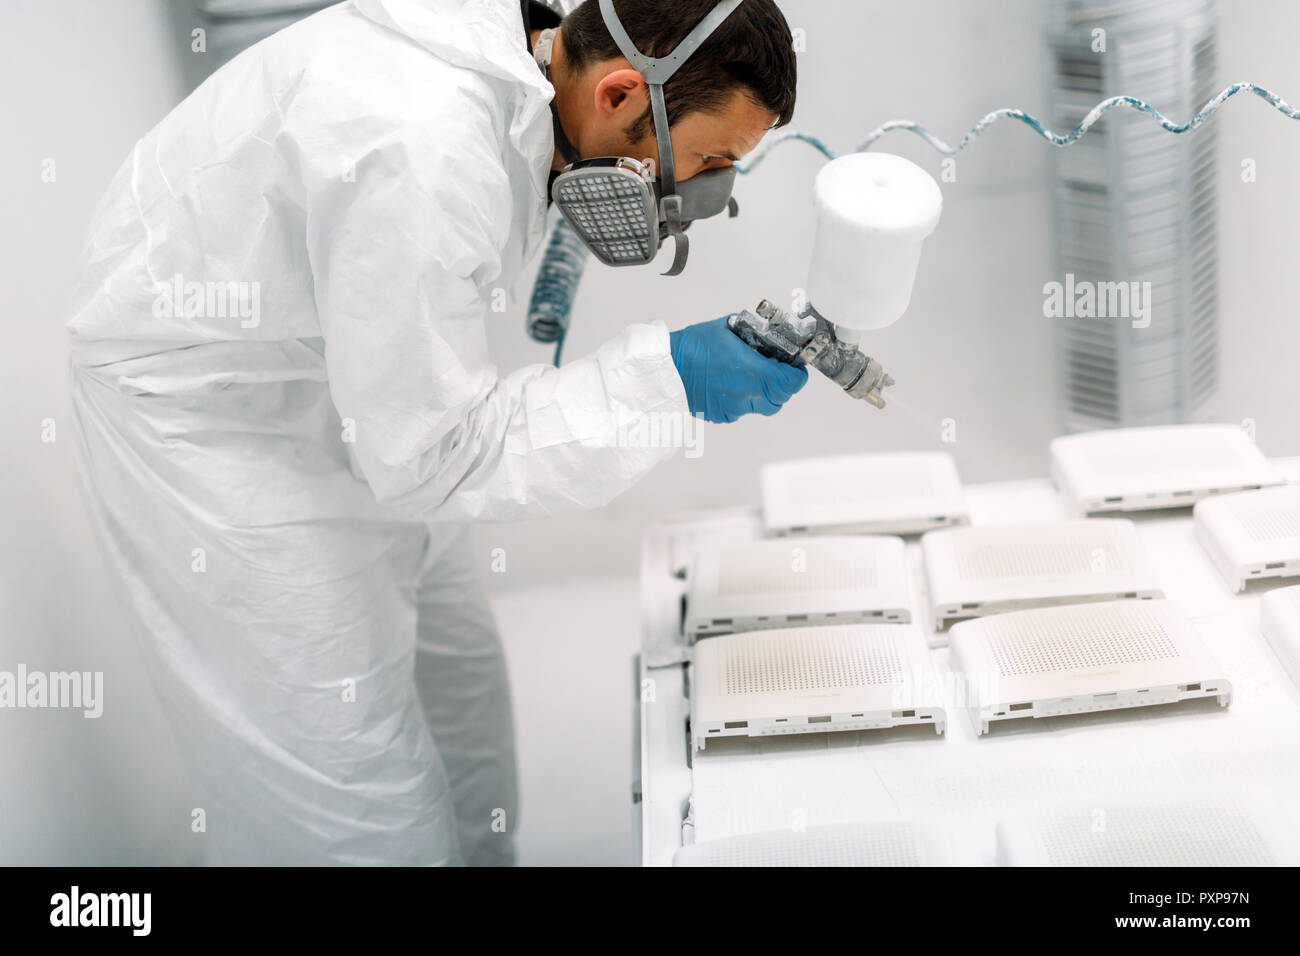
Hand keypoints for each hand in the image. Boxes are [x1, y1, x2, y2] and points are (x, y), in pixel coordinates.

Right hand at [669, 317, 808, 423]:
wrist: (666, 369)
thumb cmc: (693, 347)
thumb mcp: (729, 328)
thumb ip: (754, 333)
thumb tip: (768, 333)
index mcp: (753, 371)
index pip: (792, 382)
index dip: (798, 375)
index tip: (796, 367)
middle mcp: (747, 394)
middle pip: (781, 398)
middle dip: (784, 385)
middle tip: (778, 371)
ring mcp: (735, 408)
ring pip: (763, 406)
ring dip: (766, 394)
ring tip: (754, 377)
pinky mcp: (722, 415)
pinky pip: (743, 410)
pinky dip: (745, 399)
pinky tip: (732, 384)